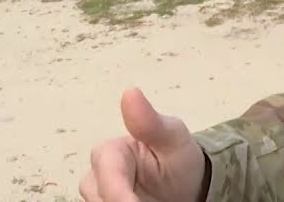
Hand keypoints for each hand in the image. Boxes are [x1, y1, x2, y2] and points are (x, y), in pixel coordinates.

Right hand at [79, 88, 208, 201]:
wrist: (186, 183)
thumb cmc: (176, 155)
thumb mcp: (172, 137)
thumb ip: (150, 122)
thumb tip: (130, 93)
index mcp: (110, 151)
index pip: (108, 175)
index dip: (119, 194)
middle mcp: (97, 175)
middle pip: (98, 198)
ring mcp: (99, 195)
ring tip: (154, 200)